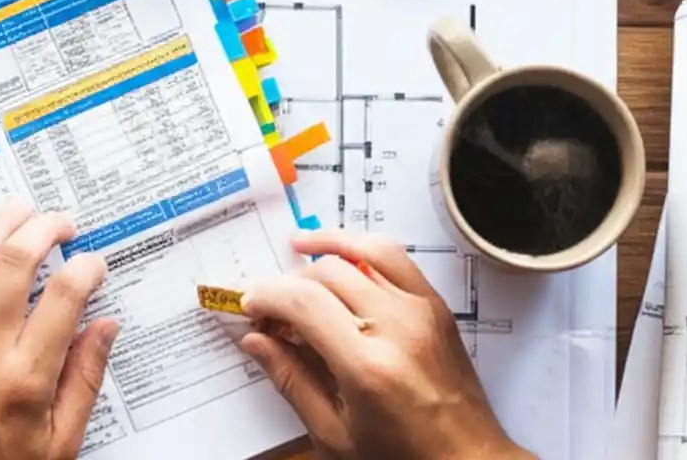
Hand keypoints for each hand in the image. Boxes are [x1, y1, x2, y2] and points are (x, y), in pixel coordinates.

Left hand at [0, 199, 118, 459]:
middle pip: (16, 262)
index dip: (86, 267)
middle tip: (63, 223)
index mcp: (28, 379)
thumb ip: (85, 378)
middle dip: (45, 228)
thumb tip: (106, 326)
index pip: (64, 297)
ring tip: (22, 208)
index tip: (95, 263)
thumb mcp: (60, 443)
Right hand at [239, 231, 530, 459]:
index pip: (305, 302)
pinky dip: (364, 247)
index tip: (251, 306)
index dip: (268, 296)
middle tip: (270, 307)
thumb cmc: (406, 457)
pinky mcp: (435, 306)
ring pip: (364, 251)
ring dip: (325, 247)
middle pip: (328, 273)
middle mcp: (398, 328)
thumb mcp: (334, 434)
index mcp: (368, 367)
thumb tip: (257, 342)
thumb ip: (292, 381)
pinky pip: (396, 258)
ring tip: (297, 248)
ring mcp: (421, 312)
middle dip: (288, 282)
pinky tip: (342, 254)